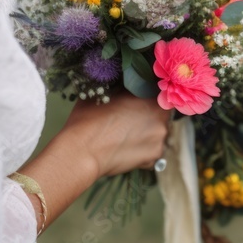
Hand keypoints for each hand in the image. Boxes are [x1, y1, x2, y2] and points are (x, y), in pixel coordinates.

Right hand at [57, 94, 172, 178]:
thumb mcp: (105, 93)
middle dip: (148, 115)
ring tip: (126, 135)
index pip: (160, 94)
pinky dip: (144, 148)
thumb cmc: (88, 120)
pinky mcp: (154, 157)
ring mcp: (160, 139)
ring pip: (157, 132)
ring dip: (147, 132)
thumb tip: (127, 86)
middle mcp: (161, 119)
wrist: (82, 151)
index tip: (140, 101)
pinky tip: (127, 147)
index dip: (149, 97)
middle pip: (161, 114)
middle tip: (130, 119)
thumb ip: (123, 89)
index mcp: (151, 99)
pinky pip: (153, 149)